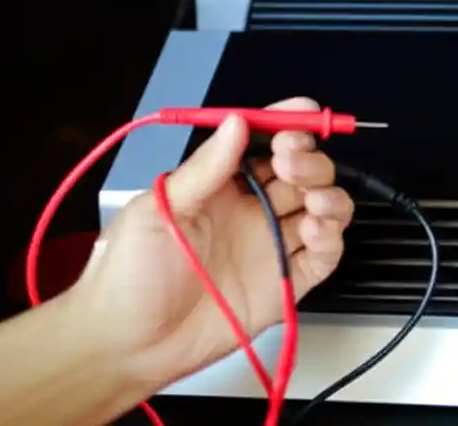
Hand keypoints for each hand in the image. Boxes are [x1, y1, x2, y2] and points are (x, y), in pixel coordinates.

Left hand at [68, 97, 355, 388]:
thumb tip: (237, 123)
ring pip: (321, 210)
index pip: (264, 144)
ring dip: (329, 197)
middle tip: (292, 163)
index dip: (288, 125)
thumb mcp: (157, 209)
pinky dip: (331, 239)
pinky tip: (317, 231)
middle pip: (302, 174)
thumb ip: (204, 168)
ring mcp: (270, 247)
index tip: (303, 112)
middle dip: (309, 161)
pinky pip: (322, 256)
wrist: (126, 344)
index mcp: (220, 187)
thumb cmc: (127, 275)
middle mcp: (251, 212)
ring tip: (315, 201)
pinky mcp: (283, 285)